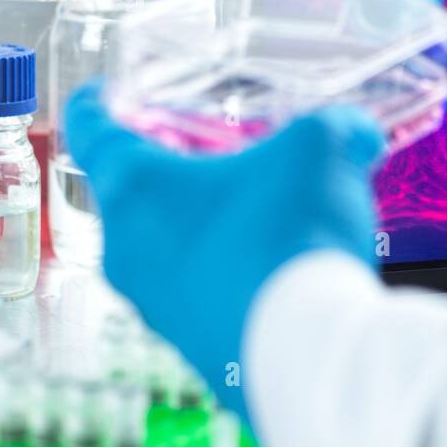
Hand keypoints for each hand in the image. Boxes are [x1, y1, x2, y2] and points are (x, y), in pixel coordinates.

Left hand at [65, 85, 383, 420]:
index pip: (91, 130)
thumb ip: (338, 129)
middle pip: (134, 198)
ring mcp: (157, 308)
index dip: (95, 104)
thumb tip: (354, 133)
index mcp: (137, 188)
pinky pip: (204, 299)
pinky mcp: (193, 349)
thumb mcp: (324, 149)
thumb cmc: (292, 235)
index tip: (99, 96)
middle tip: (213, 159)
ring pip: (169, 252)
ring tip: (263, 220)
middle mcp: (129, 251)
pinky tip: (281, 273)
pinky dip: (233, 280)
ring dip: (206, 233)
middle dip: (174, 176)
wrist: (311, 349)